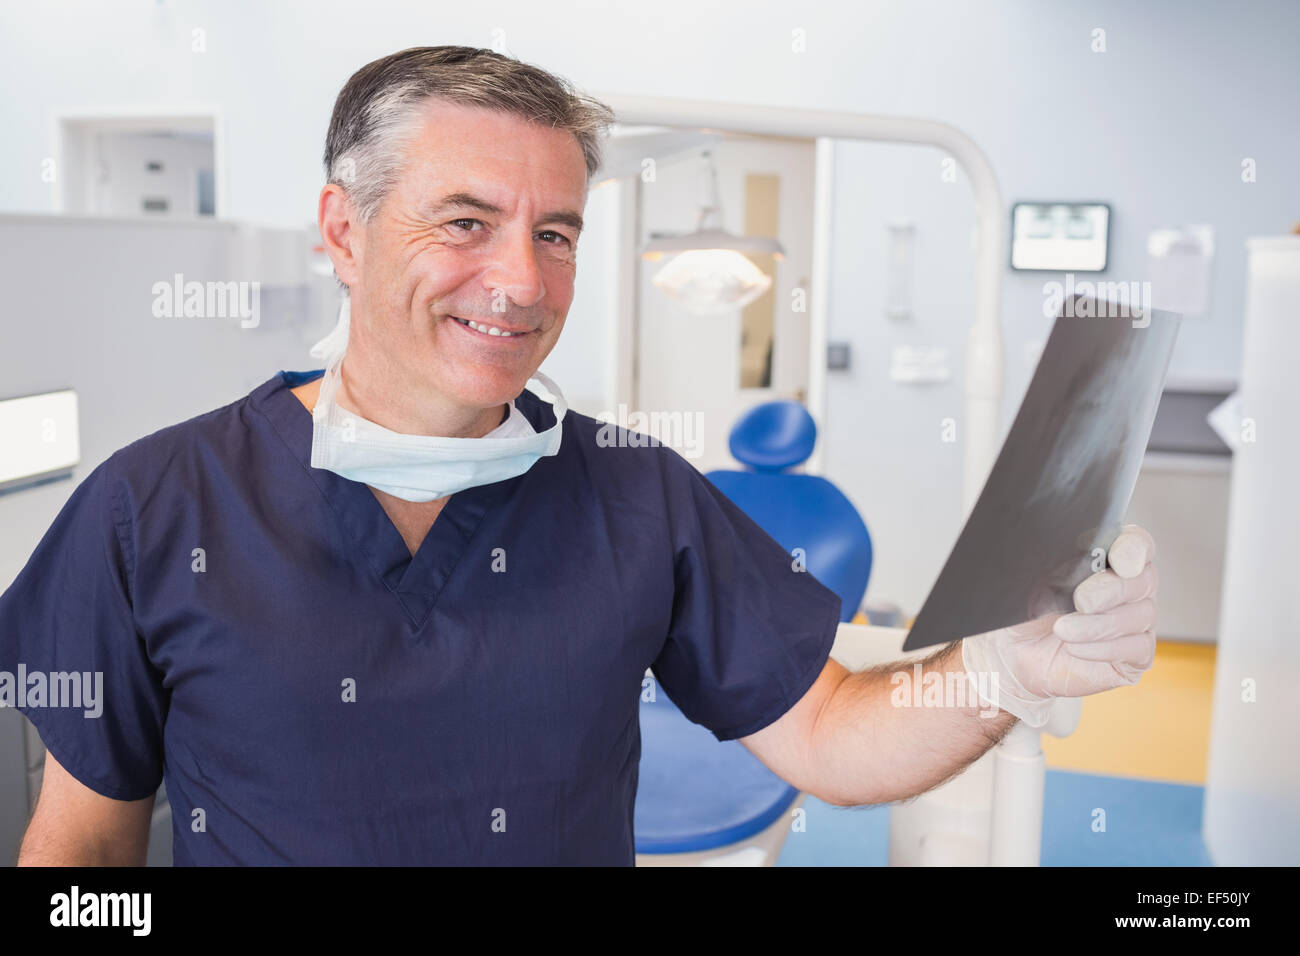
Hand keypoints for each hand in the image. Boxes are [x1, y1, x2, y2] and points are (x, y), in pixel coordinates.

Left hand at [961, 524, 1157, 727]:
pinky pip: (1136, 647)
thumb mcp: (1031, 584)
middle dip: (1111, 589)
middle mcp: (1129, 588)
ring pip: (1140, 615)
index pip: (1136, 543)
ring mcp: (1136, 621)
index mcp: (1107, 559)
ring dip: (1098, 624)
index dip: (1132, 549)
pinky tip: (1074, 648)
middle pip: (1144, 579)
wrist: (1014, 654)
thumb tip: (1068, 562)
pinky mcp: (1135, 655)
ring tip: (1062, 630)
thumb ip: (1055, 566)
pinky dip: (1103, 647)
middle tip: (1080, 600)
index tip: (1117, 560)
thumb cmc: (1026, 612)